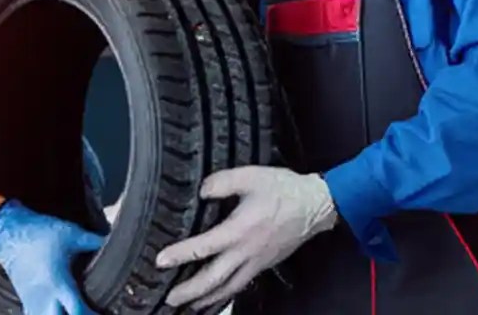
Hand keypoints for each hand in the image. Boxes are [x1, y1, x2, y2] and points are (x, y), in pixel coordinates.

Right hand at [0, 199, 104, 313]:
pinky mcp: (25, 300)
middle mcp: (44, 298)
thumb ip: (94, 241)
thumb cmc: (39, 232)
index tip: (105, 313)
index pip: (78, 311)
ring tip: (75, 310)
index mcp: (58, 283)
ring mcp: (32, 301)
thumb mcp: (71, 233)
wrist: (8, 231)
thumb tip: (112, 242)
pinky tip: (57, 310)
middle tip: (91, 313)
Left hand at [154, 167, 337, 309]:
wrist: (316, 206)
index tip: (160, 261)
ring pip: (228, 288)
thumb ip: (222, 182)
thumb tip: (201, 191)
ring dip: (206, 299)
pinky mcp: (264, 264)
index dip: (180, 254)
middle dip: (190, 291)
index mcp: (239, 231)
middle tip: (169, 298)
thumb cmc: (283, 190)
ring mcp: (256, 262)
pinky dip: (225, 295)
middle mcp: (245, 252)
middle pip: (213, 279)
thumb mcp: (251, 176)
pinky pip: (240, 285)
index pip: (203, 247)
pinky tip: (216, 298)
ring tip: (188, 306)